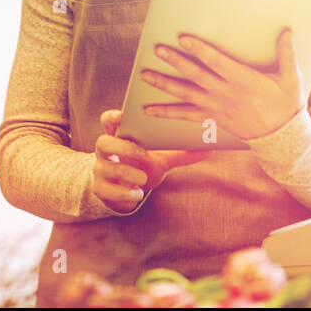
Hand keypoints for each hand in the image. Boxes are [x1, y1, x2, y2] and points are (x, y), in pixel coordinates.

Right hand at [90, 109, 210, 213]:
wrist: (129, 191)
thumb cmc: (143, 166)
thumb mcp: (162, 159)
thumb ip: (182, 153)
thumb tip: (209, 148)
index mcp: (120, 136)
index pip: (108, 120)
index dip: (112, 117)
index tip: (123, 116)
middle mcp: (106, 151)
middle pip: (103, 142)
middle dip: (121, 147)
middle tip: (141, 152)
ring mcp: (101, 170)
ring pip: (104, 168)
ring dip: (125, 173)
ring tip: (142, 179)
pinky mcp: (100, 189)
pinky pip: (105, 190)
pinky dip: (122, 193)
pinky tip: (136, 194)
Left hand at [139, 28, 304, 141]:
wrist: (281, 137)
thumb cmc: (286, 104)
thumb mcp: (291, 78)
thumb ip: (287, 54)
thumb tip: (287, 31)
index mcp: (242, 79)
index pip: (216, 61)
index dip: (199, 49)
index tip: (183, 38)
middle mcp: (225, 93)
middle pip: (195, 74)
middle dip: (175, 61)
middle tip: (158, 50)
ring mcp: (216, 106)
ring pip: (185, 94)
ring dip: (164, 84)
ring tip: (145, 75)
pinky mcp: (212, 118)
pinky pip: (186, 115)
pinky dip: (166, 112)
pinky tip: (149, 109)